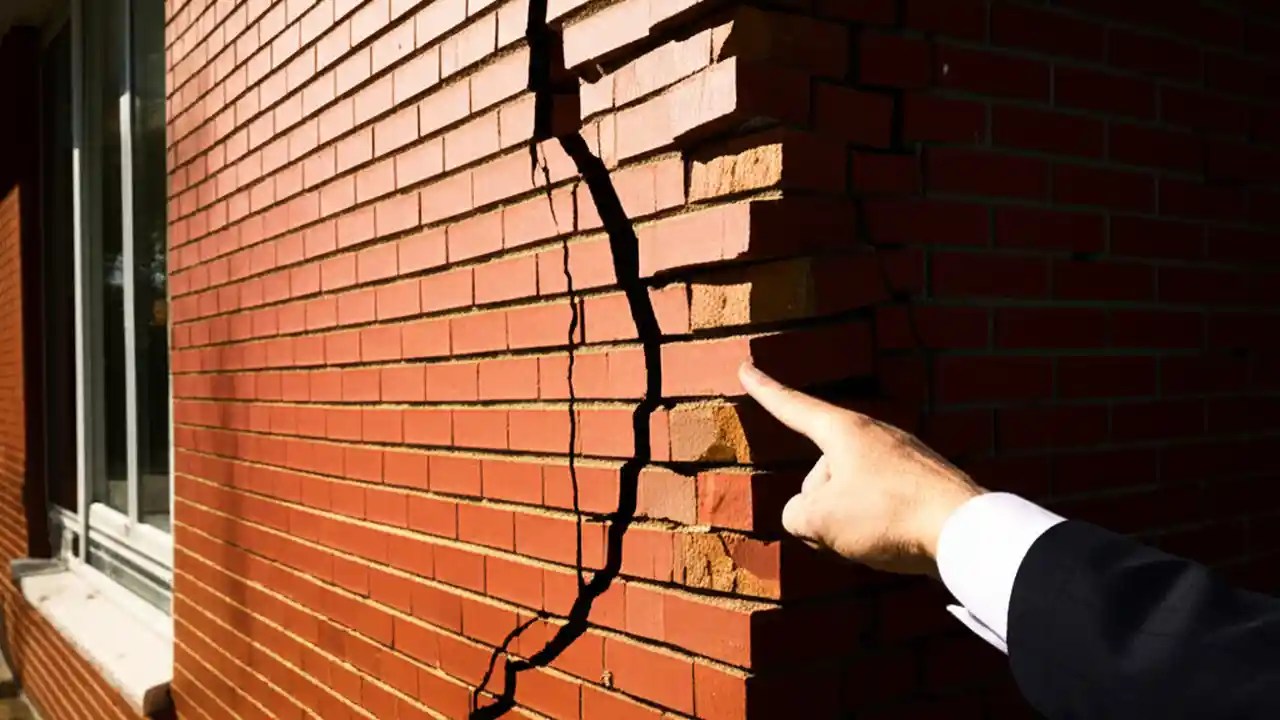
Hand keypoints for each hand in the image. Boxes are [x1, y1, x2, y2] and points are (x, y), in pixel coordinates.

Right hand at [739, 363, 984, 574]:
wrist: (966, 532)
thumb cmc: (887, 515)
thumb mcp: (819, 520)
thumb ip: (796, 515)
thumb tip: (809, 515)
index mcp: (843, 430)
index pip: (793, 407)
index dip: (765, 391)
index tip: (746, 367)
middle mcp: (874, 435)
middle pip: (821, 474)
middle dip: (819, 507)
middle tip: (844, 529)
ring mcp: (903, 458)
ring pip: (850, 495)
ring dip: (848, 523)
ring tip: (877, 540)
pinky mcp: (924, 484)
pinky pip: (881, 507)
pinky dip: (879, 528)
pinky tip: (897, 545)